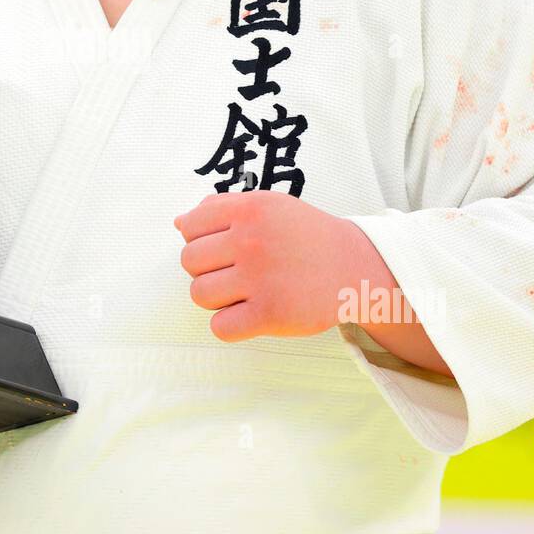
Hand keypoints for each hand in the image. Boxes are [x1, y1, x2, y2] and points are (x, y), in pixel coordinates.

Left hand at [174, 190, 365, 342]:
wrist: (354, 266)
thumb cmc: (305, 235)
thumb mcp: (269, 205)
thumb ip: (223, 208)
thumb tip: (179, 223)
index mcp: (248, 209)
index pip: (189, 227)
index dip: (200, 240)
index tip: (223, 248)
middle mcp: (251, 240)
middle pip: (189, 262)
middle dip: (206, 269)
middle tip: (235, 272)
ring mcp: (261, 277)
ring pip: (199, 294)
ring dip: (216, 298)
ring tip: (241, 292)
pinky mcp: (271, 314)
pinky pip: (220, 327)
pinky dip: (229, 325)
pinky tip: (248, 314)